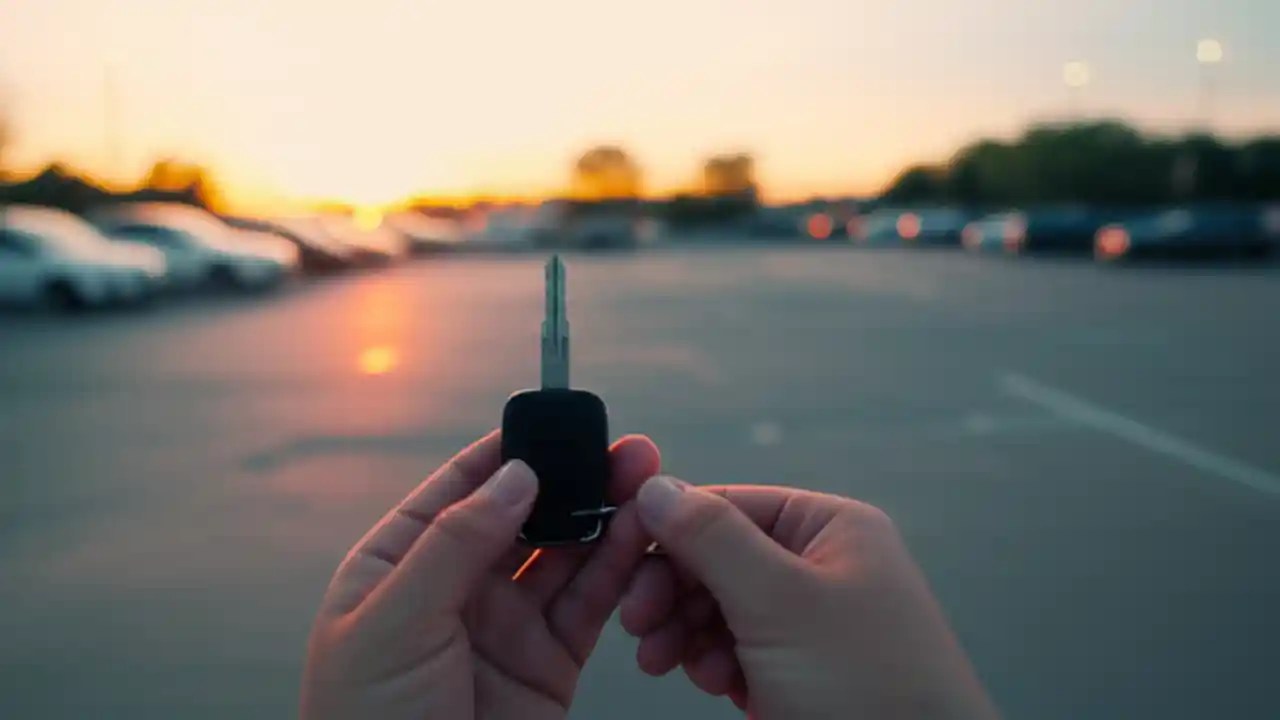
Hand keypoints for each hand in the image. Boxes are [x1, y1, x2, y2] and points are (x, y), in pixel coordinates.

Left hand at [300, 431, 660, 719]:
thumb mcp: (393, 624)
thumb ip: (454, 544)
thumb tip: (514, 475)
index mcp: (399, 567)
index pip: (458, 490)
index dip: (506, 452)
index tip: (553, 420)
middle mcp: (455, 589)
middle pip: (524, 516)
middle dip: (572, 480)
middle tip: (622, 451)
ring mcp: (505, 626)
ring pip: (565, 555)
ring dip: (604, 518)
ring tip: (645, 486)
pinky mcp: (549, 664)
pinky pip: (589, 604)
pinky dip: (618, 571)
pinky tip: (640, 538)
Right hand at [621, 478, 998, 719]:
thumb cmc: (869, 689)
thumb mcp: (780, 602)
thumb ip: (712, 539)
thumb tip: (655, 486)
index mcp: (831, 528)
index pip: (728, 504)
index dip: (669, 528)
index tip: (620, 555)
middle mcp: (821, 566)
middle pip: (716, 557)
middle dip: (673, 590)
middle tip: (637, 620)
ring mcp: (808, 622)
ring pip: (718, 606)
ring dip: (684, 630)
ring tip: (663, 659)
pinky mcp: (797, 669)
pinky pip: (733, 648)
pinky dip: (710, 661)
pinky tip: (712, 682)